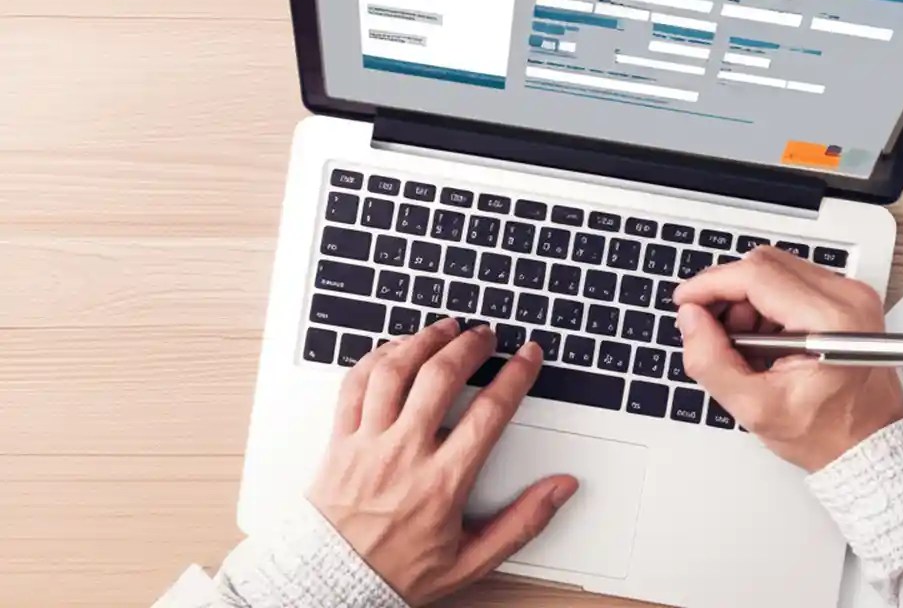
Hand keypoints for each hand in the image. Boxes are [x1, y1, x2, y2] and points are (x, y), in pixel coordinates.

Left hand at [307, 319, 578, 605]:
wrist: (332, 584)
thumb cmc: (400, 572)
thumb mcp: (472, 559)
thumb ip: (523, 522)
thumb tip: (561, 488)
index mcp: (442, 483)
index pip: (489, 413)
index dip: (515, 376)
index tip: (528, 355)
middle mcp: (404, 455)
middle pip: (440, 378)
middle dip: (469, 346)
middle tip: (485, 334)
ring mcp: (367, 444)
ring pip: (394, 371)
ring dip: (423, 340)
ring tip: (445, 328)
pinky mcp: (339, 441)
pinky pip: (355, 384)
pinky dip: (377, 357)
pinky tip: (396, 348)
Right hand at [673, 247, 902, 471]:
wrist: (871, 442)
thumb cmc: (827, 432)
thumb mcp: (755, 409)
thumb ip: (712, 361)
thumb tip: (691, 319)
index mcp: (830, 322)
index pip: (757, 275)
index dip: (711, 284)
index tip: (686, 301)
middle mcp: (847, 297)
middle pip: (765, 264)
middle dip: (728, 292)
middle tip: (714, 331)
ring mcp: (852, 294)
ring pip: (777, 268)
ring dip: (747, 299)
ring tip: (745, 344)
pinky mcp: (848, 297)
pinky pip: (793, 280)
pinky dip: (767, 303)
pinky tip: (765, 340)